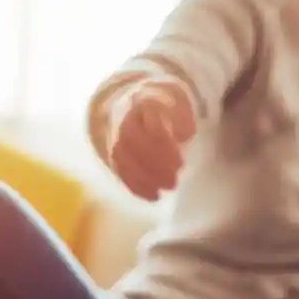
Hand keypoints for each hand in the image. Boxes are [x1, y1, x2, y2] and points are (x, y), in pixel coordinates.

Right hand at [106, 77, 195, 200]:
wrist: (138, 102)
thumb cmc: (167, 108)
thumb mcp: (181, 105)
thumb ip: (183, 118)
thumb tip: (184, 133)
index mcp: (145, 102)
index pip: (149, 123)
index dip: (164, 146)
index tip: (180, 165)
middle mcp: (125, 116)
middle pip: (131, 139)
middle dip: (152, 163)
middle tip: (173, 182)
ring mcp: (116, 134)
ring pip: (121, 155)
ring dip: (142, 177)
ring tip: (162, 191)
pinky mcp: (113, 151)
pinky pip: (118, 168)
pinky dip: (135, 185)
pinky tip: (152, 196)